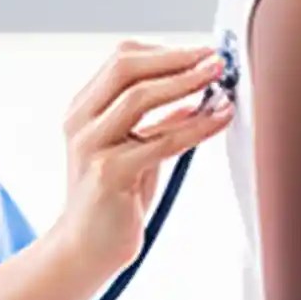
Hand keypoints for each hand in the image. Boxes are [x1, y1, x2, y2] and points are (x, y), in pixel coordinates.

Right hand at [50, 41, 234, 275]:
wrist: (86, 248)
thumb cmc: (112, 199)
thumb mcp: (134, 149)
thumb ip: (157, 122)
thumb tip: (196, 96)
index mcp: (83, 108)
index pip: (121, 59)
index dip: (164, 50)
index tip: (199, 52)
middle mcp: (81, 121)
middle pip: (126, 67)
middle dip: (175, 58)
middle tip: (213, 58)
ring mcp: (92, 146)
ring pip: (139, 97)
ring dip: (185, 82)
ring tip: (217, 78)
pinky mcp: (109, 174)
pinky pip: (161, 141)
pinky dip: (196, 126)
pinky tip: (219, 117)